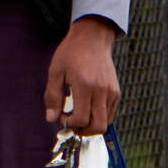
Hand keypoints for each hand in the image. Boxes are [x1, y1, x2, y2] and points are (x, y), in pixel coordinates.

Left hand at [44, 16, 120, 136]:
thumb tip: (51, 119)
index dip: (69, 123)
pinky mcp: (116, 91)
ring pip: (106, 122)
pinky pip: (109, 113)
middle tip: (72, 123)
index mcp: (84, 86)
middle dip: (83, 130)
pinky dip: (98, 115)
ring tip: (79, 113)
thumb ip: (52, 97)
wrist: (93, 37)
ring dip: (91, 124)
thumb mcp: (55, 71)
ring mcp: (111, 92)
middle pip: (98, 126)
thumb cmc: (71, 53)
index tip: (61, 115)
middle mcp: (101, 91)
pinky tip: (87, 105)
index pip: (81, 119)